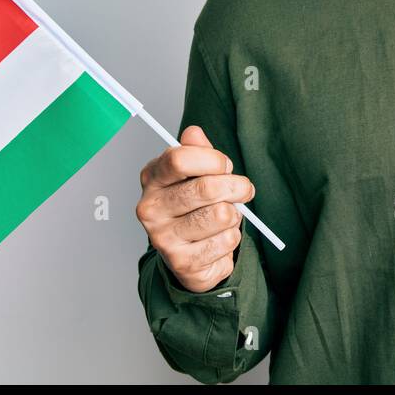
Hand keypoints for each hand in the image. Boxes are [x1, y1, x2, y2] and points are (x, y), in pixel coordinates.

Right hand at [136, 125, 255, 292]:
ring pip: (221, 215)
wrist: (188, 253)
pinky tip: (218, 239)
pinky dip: (232, 238)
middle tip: (244, 190)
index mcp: (152, 178)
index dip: (213, 160)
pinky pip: (226, 241)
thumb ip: (197, 151)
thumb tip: (194, 132)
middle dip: (236, 187)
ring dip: (235, 215)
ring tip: (225, 217)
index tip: (225, 166)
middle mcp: (151, 208)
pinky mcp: (182, 263)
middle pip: (206, 187)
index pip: (180, 159)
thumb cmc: (194, 204)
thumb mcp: (195, 173)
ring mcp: (163, 238)